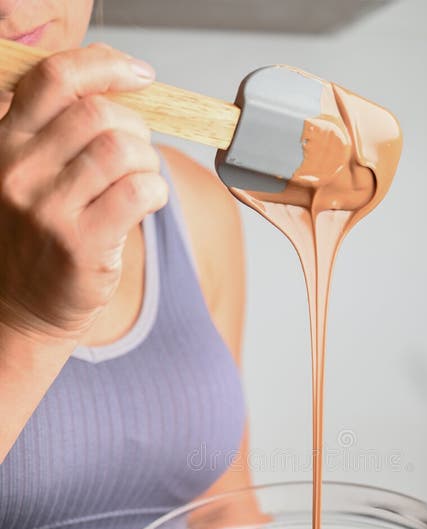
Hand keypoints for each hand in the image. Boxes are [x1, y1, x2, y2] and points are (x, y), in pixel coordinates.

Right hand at [0, 42, 166, 340]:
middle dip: (136, 127)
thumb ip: (60, 132)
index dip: (106, 66)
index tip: (140, 76)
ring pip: (123, 150)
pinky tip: (148, 202)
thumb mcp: (29, 174)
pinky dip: (156, 190)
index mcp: (5, 141)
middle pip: (98, 113)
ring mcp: (47, 208)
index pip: (55, 78)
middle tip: (138, 154)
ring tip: (141, 180)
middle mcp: (18, 170)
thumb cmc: (38, 238)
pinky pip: (139, 191)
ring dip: (148, 160)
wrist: (21, 309)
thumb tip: (122, 86)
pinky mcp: (80, 244)